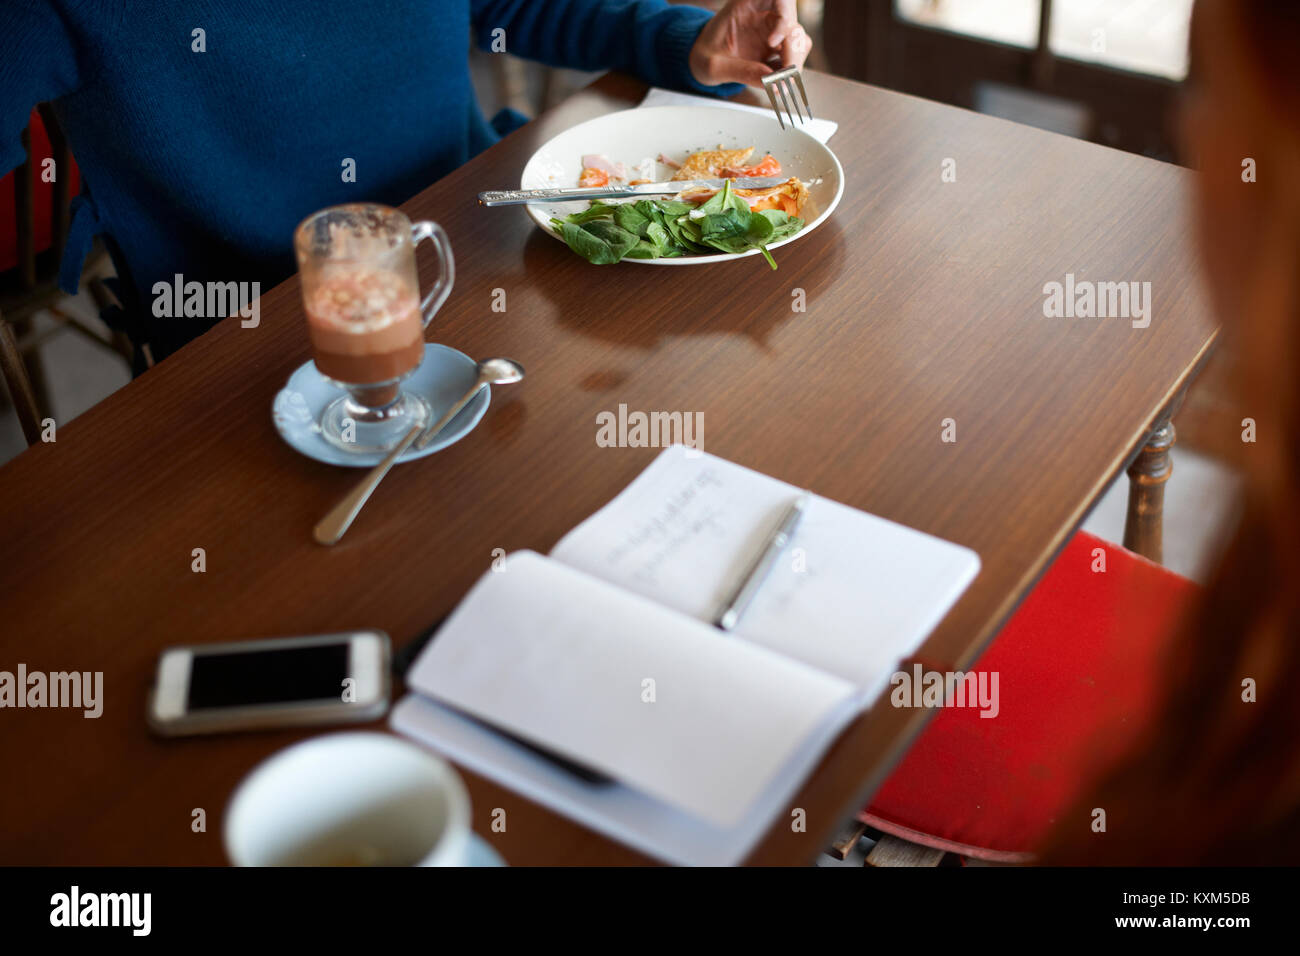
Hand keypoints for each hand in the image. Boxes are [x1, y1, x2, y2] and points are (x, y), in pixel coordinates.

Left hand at [689, 0, 812, 87]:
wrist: (703, 60)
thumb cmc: (704, 55)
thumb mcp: (713, 65)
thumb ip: (740, 71)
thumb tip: (769, 82)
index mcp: (748, 4)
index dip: (783, 18)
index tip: (772, 43)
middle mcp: (765, 15)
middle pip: (793, 26)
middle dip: (792, 53)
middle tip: (783, 79)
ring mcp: (773, 32)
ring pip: (798, 42)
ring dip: (794, 65)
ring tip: (778, 86)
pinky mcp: (777, 49)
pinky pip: (793, 58)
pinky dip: (789, 73)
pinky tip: (775, 85)